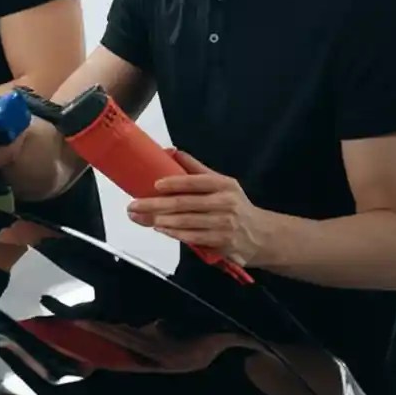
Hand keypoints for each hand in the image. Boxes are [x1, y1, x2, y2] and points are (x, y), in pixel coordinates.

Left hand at [127, 151, 269, 266]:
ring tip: (142, 217)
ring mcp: (224, 224)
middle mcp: (225, 203)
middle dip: (156, 204)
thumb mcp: (222, 184)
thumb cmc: (234, 205)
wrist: (261, 235)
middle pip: (185, 203)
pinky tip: (161, 229)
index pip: (196, 181)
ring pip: (187, 221)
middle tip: (134, 205)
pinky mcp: (222, 242)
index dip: (175, 182)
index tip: (154, 184)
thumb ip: (197, 170)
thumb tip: (171, 152)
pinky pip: (194, 237)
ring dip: (161, 220)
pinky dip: (175, 233)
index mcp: (223, 185)